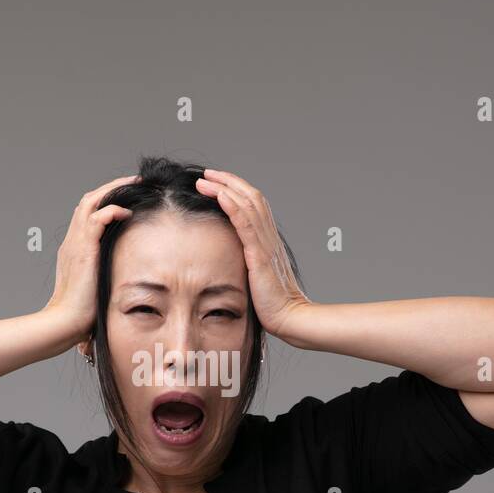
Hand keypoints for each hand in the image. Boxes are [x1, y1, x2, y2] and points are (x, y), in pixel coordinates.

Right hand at [45, 174, 139, 340]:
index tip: (126, 198)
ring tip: (134, 185)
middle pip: (87, 201)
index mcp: (74, 249)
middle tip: (134, 182)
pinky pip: (96, 218)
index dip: (105, 201)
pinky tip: (127, 213)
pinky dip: (111, 210)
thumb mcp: (96, 290)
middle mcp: (72, 241)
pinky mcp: (83, 249)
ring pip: (90, 202)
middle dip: (111, 188)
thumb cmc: (80, 314)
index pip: (87, 214)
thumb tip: (125, 285)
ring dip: (113, 190)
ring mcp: (75, 243)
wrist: (64, 322)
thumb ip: (106, 279)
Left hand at [194, 167, 310, 338]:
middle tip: (206, 174)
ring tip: (203, 181)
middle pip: (250, 196)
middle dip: (227, 181)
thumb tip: (230, 261)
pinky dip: (232, 206)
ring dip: (224, 189)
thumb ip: (248, 264)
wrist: (290, 317)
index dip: (236, 189)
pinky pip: (246, 224)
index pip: (254, 204)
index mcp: (269, 240)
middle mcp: (269, 236)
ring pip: (247, 204)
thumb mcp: (258, 277)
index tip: (216, 182)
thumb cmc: (273, 304)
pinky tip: (219, 196)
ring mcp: (266, 244)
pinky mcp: (260, 256)